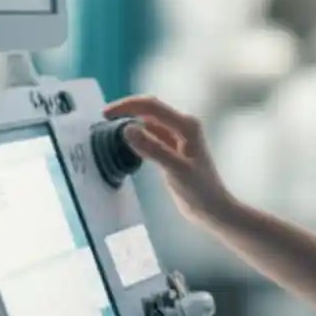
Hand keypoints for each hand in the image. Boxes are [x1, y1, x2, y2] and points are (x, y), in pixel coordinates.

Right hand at [104, 95, 237, 229]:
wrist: (212, 209)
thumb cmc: (199, 191)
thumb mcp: (175, 170)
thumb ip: (153, 149)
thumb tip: (127, 129)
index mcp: (186, 125)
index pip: (152, 106)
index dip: (127, 106)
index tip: (105, 114)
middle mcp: (183, 126)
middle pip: (150, 110)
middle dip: (127, 111)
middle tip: (103, 120)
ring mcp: (178, 137)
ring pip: (149, 122)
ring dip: (131, 122)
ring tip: (109, 130)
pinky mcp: (172, 149)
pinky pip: (151, 135)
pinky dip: (137, 136)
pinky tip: (125, 143)